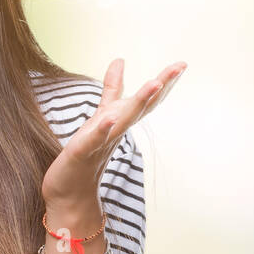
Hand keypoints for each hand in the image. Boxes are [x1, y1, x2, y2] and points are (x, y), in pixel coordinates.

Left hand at [41, 58, 186, 206]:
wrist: (70, 192)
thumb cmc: (86, 152)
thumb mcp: (100, 115)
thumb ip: (112, 90)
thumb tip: (120, 60)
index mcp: (120, 121)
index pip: (145, 100)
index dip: (163, 82)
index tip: (182, 64)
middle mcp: (115, 131)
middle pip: (141, 107)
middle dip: (160, 86)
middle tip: (179, 67)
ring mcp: (100, 143)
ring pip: (123, 121)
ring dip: (139, 102)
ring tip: (154, 83)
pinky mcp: (81, 153)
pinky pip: (94, 140)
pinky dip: (102, 130)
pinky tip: (108, 119)